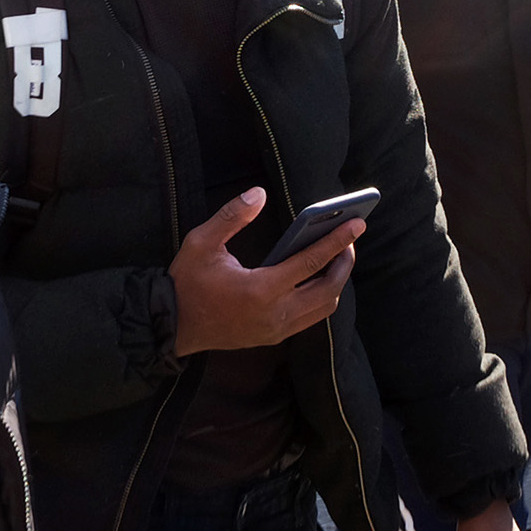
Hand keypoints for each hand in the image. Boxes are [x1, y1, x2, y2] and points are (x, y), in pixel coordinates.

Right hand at [168, 189, 360, 356]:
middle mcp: (275, 314)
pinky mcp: (272, 337)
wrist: (172, 326)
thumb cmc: (187, 282)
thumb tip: (259, 194)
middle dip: (345, 264)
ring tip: (337, 258)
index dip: (337, 241)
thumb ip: (232, 216)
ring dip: (336, 283)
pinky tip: (317, 278)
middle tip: (349, 240)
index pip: (311, 262)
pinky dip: (321, 298)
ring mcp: (276, 329)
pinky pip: (310, 319)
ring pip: (324, 309)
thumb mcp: (201, 242)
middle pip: (329, 290)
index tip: (358, 224)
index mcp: (261, 289)